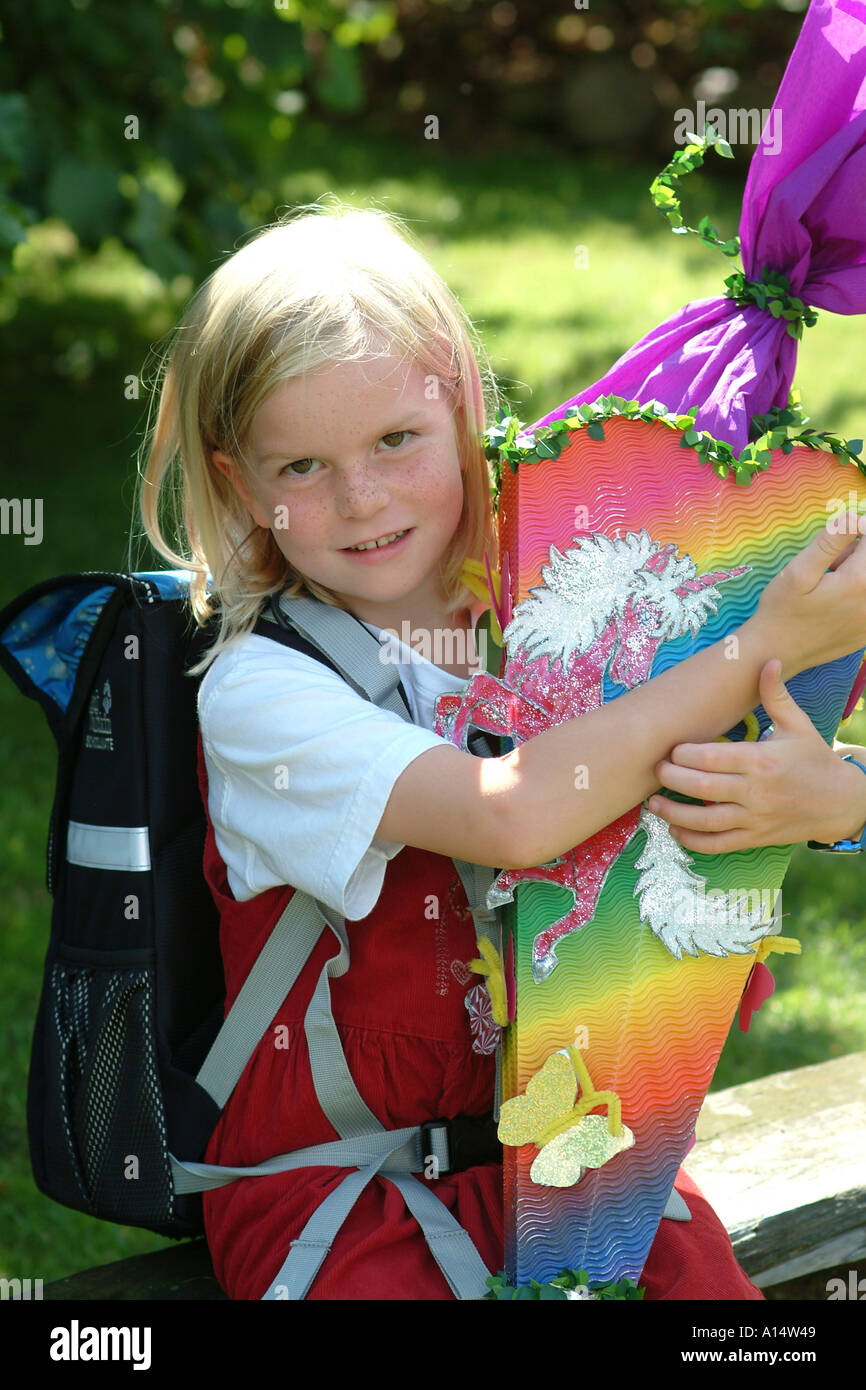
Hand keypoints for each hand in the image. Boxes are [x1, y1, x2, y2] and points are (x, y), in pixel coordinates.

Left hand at [648, 659, 865, 850]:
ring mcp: (755, 818)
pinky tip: (675, 831)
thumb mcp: (798, 724)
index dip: (683, 754)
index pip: (711, 757)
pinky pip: (718, 845)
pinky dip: (693, 841)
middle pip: (701, 787)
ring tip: (654, 803)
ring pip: (705, 821)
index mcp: (761, 760)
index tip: (671, 749)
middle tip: (656, 770)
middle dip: (670, 779)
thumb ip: (775, 695)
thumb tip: (768, 660)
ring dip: (673, 814)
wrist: (841, 802)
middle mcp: (756, 791)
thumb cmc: (814, 759)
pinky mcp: (755, 838)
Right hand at [753, 510, 865, 677]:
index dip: (855, 530)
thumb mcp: (797, 571)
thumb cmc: (781, 611)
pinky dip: (856, 595)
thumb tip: (853, 517)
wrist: (775, 653)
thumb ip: (829, 541)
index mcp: (858, 581)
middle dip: (856, 553)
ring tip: (830, 583)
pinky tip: (835, 603)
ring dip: (856, 574)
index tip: (835, 537)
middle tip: (830, 562)